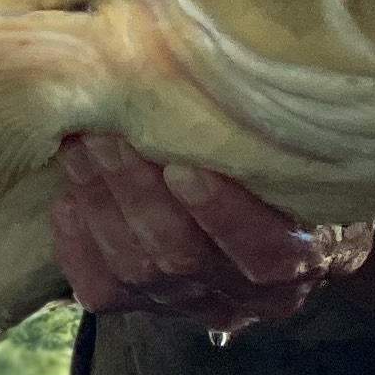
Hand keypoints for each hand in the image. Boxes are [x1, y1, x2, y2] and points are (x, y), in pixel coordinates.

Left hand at [49, 131, 373, 334]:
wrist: (287, 212)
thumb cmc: (295, 160)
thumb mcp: (307, 143)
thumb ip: (277, 127)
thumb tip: (224, 68)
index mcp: (303, 255)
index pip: (267, 252)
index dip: (223, 214)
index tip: (185, 168)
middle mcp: (251, 294)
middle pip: (186, 257)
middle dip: (138, 194)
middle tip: (106, 135)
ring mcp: (196, 303)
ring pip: (140, 271)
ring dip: (102, 206)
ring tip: (78, 149)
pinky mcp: (149, 306)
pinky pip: (105, 291)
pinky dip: (80, 247)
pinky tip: (67, 201)